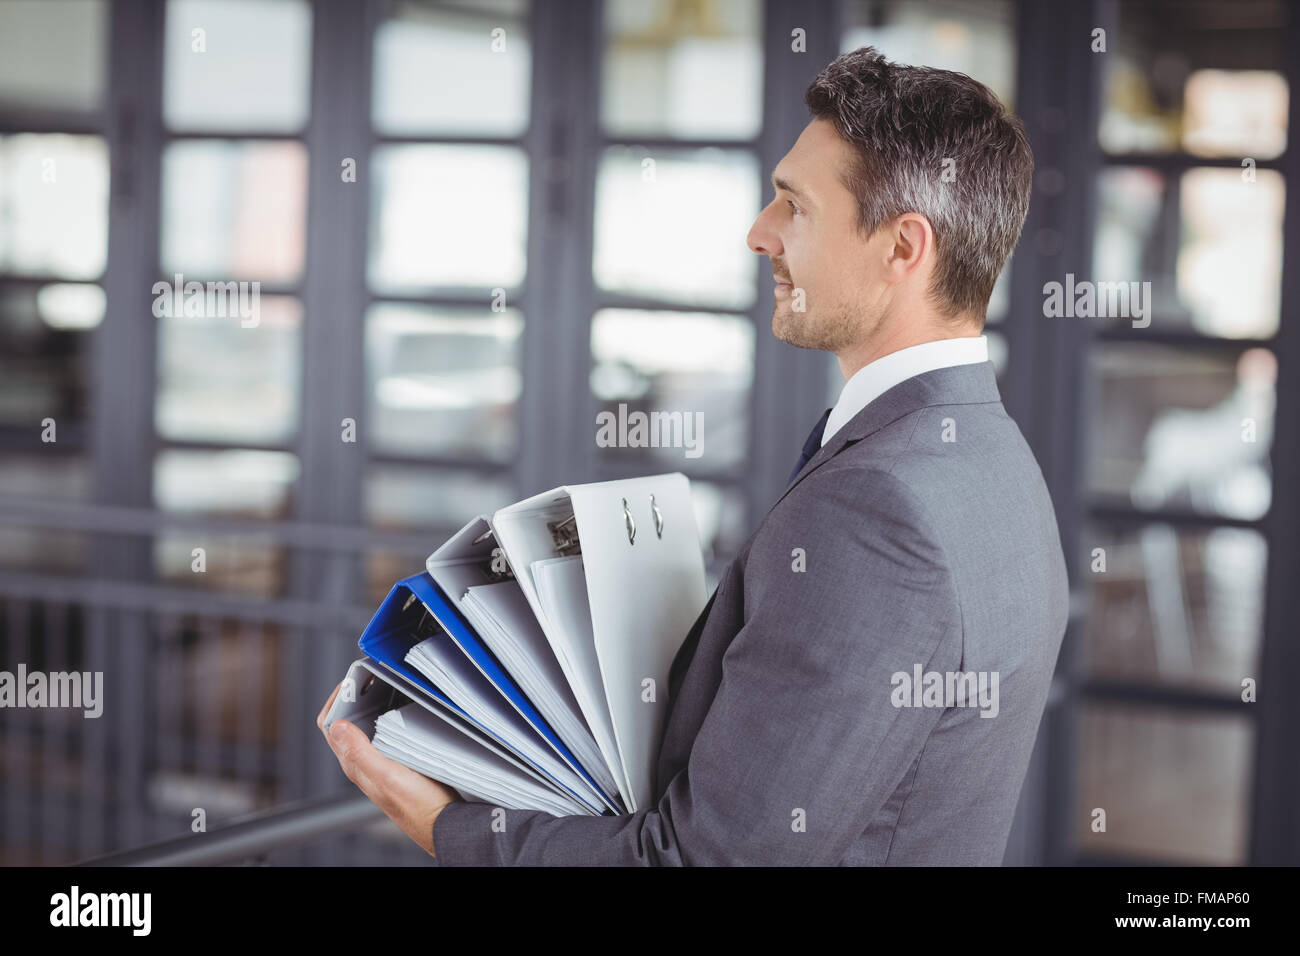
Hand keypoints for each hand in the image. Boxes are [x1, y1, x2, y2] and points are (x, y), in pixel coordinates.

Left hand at [317, 681, 461, 857]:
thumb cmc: (419, 807)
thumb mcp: (387, 776)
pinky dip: (393, 714)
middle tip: (373, 675)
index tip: (353, 680)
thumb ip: (360, 753)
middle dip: (356, 695)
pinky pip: (389, 731)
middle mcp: (367, 761)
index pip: (331, 725)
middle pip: (349, 721)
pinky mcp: (402, 760)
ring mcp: (384, 760)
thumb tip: (337, 725)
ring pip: (369, 724)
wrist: (447, 824)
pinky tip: (406, 706)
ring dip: (374, 703)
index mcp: (356, 764)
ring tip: (387, 684)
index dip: (337, 699)